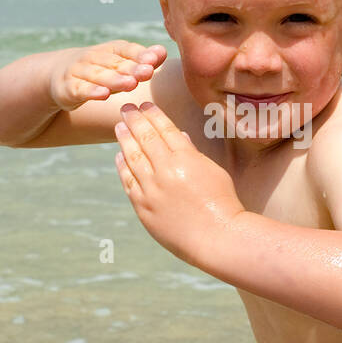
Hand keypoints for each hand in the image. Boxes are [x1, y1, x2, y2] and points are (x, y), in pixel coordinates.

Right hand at [50, 41, 166, 111]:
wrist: (58, 75)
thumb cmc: (100, 72)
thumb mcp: (120, 64)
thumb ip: (142, 61)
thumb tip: (162, 52)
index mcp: (109, 50)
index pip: (126, 49)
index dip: (140, 54)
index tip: (154, 60)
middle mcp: (93, 57)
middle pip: (115, 63)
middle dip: (132, 67)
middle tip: (148, 72)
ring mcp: (79, 72)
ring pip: (99, 75)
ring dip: (115, 79)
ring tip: (131, 83)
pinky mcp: (68, 88)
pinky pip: (81, 89)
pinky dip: (91, 91)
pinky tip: (103, 95)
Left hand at [113, 102, 244, 266]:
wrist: (217, 238)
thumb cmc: (223, 203)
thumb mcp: (213, 171)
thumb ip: (193, 154)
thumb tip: (179, 137)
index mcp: (185, 158)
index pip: (164, 129)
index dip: (152, 114)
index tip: (144, 104)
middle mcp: (165, 171)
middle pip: (144, 138)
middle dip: (133, 120)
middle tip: (125, 108)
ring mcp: (151, 190)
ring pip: (132, 158)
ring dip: (124, 140)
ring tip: (119, 127)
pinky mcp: (143, 208)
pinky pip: (128, 183)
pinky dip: (122, 167)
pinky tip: (119, 157)